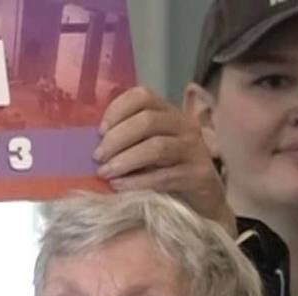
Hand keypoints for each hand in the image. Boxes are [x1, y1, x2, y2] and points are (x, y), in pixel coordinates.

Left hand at [95, 87, 232, 230]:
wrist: (204, 197)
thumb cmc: (169, 168)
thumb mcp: (150, 145)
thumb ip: (130, 136)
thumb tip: (92, 141)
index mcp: (169, 112)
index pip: (142, 96)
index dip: (117, 109)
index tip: (99, 131)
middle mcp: (185, 126)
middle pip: (147, 121)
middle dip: (117, 138)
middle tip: (98, 156)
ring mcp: (194, 150)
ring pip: (156, 148)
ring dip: (125, 160)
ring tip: (105, 173)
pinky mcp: (198, 174)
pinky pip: (164, 176)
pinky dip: (138, 181)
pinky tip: (120, 186)